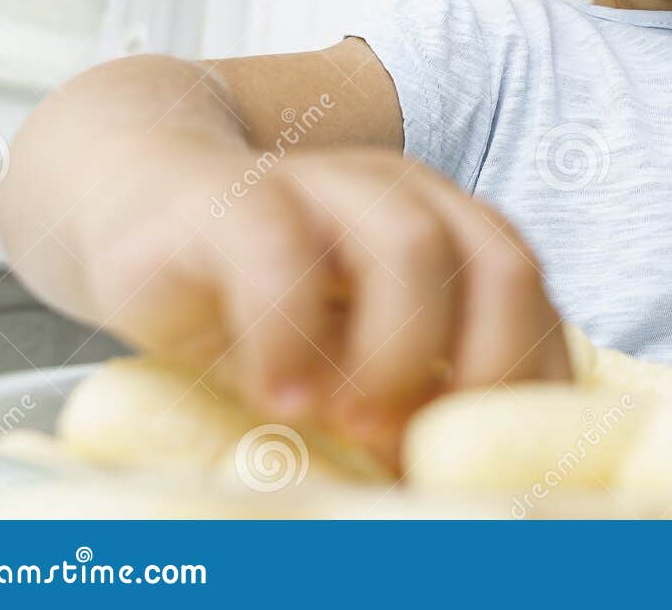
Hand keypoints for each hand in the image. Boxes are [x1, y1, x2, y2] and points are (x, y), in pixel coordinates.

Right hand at [77, 140, 569, 463]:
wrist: (140, 203)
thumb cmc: (257, 296)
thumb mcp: (342, 352)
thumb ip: (404, 394)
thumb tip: (457, 489)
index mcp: (452, 228)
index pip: (530, 294)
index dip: (531, 374)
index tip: (503, 459)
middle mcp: (408, 197)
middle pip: (499, 263)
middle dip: (487, 365)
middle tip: (433, 446)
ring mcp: (328, 183)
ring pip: (409, 244)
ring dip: (399, 352)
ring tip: (356, 425)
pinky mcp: (236, 196)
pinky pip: (280, 248)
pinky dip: (292, 334)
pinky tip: (281, 399)